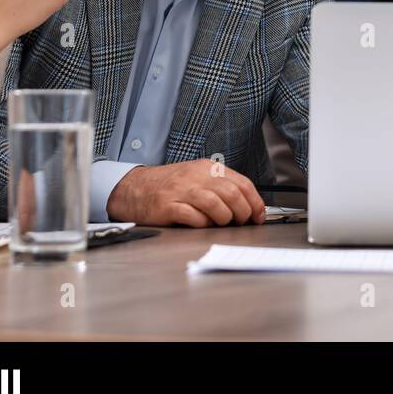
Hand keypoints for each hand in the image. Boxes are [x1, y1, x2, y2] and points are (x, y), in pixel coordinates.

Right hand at [106, 159, 266, 226]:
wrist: (134, 188)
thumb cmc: (170, 186)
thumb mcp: (198, 178)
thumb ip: (220, 188)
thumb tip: (247, 207)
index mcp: (208, 168)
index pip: (241, 183)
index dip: (254, 202)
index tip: (258, 215)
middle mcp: (196, 176)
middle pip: (231, 194)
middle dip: (243, 212)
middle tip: (242, 222)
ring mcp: (181, 190)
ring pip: (216, 205)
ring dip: (224, 219)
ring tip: (223, 224)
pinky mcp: (167, 206)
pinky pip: (193, 217)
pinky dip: (203, 224)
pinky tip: (202, 225)